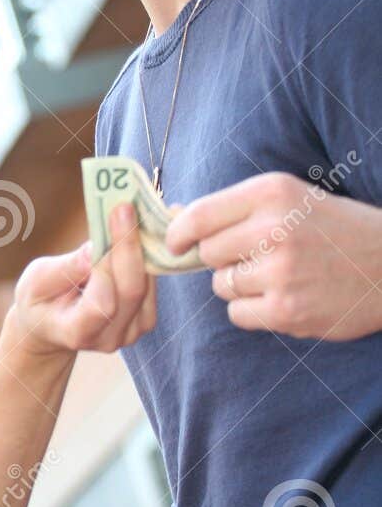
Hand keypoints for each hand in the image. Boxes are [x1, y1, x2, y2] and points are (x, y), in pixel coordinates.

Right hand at [5, 203, 156, 360]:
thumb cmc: (39, 300)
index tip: (102, 231)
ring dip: (143, 247)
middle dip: (129, 246)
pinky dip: (149, 255)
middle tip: (124, 208)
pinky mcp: (144, 320)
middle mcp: (108, 338)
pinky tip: (142, 229)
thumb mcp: (37, 281)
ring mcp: (130, 332)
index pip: (102, 304)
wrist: (50, 325)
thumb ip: (65, 268)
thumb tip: (94, 249)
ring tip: (137, 212)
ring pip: (147, 285)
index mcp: (76, 332)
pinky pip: (153, 284)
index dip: (106, 268)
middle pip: (131, 291)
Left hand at [166, 172, 381, 339]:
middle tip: (254, 256)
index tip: (175, 242)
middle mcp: (274, 229)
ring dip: (239, 285)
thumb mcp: (290, 198)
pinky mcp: (286, 310)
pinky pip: (237, 314)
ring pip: (221, 285)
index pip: (199, 216)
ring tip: (277, 276)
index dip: (178, 233)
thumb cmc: (334, 230)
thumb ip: (234, 208)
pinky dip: (252, 310)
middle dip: (222, 258)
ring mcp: (280, 272)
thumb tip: (172, 217)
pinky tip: (281, 297)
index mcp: (272, 193)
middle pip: (208, 253)